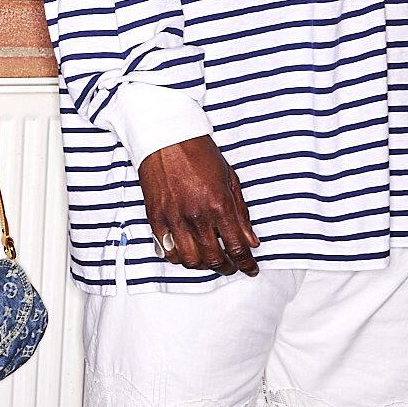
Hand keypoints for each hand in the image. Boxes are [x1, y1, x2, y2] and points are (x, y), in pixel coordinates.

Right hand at [137, 136, 258, 275]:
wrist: (167, 137)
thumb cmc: (199, 153)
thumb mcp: (230, 179)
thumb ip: (241, 213)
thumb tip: (251, 240)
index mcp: (219, 205)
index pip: (237, 248)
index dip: (246, 264)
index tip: (250, 268)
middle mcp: (197, 216)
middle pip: (214, 259)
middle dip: (226, 268)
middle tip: (231, 266)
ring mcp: (174, 218)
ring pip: (189, 260)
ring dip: (202, 265)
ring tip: (208, 259)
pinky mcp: (156, 217)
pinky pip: (167, 250)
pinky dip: (178, 256)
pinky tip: (186, 251)